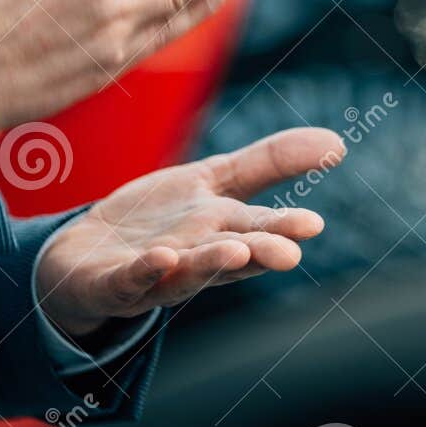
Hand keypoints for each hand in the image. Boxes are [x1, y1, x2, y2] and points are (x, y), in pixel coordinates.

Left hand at [36, 128, 343, 337]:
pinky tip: (161, 256)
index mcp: (225, 232)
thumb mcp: (217, 180)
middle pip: (232, 255)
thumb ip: (272, 162)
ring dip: (211, 265)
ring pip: (187, 273)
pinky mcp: (110, 284)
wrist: (85, 254)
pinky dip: (145, 272)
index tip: (312, 224)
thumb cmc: (162, 220)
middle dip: (259, 254)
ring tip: (235, 252)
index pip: (260, 228)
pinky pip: (127, 282)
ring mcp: (155, 274)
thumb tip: (340, 143)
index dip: (284, 227)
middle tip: (289, 254)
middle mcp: (196, 257)